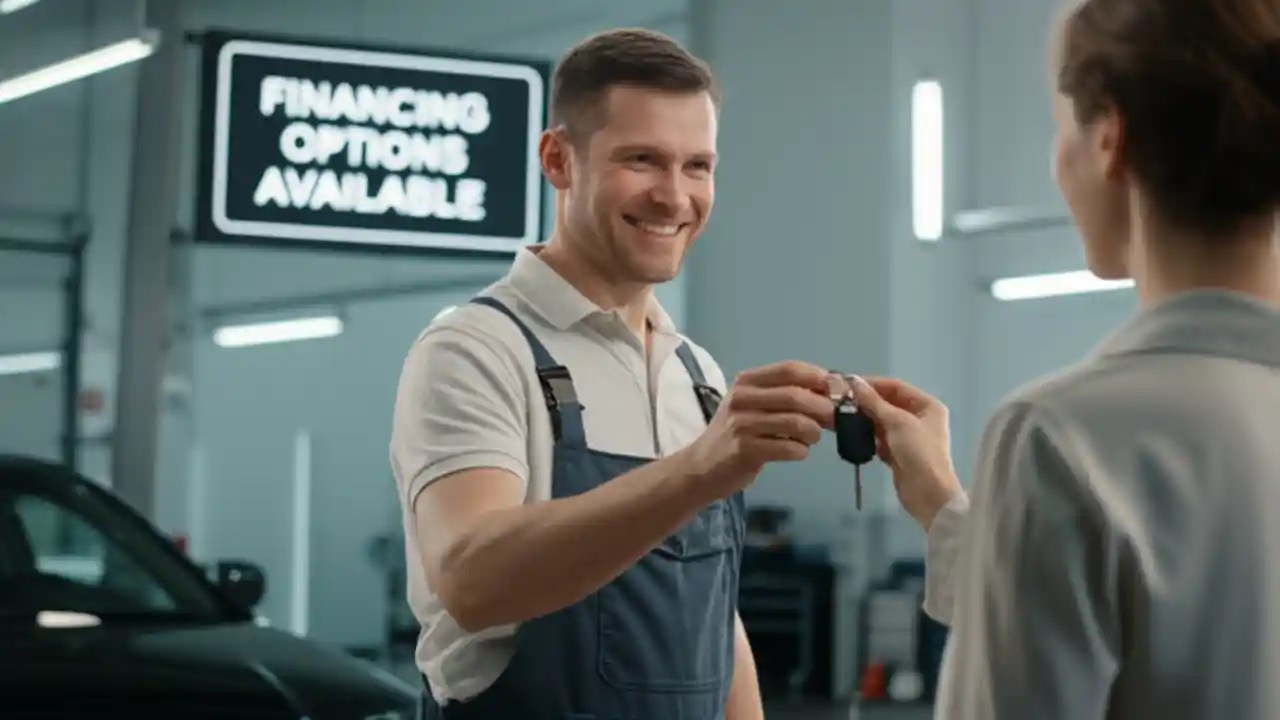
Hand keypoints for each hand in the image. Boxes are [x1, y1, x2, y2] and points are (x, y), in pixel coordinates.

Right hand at [681, 361, 834, 499]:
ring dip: (813, 432)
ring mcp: (742, 424)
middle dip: (823, 408)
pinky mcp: (745, 450)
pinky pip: (789, 448)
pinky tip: (796, 451)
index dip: (818, 377)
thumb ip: (785, 395)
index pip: (789, 369)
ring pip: (796, 422)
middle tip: (835, 420)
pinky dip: (801, 451)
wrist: (702, 467)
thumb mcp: (753, 405)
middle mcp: (742, 398)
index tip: (836, 390)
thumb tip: (831, 391)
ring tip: (811, 438)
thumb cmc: (736, 433)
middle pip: (795, 395)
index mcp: (747, 382)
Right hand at [849, 375, 962, 530]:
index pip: (896, 387)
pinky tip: (852, 435)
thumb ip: (874, 402)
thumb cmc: (918, 452)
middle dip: (867, 403)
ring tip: (842, 417)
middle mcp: (920, 418)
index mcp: (927, 406)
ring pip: (882, 422)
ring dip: (865, 419)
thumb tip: (854, 382)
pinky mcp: (898, 454)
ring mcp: (909, 437)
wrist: (928, 494)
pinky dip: (868, 437)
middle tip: (841, 401)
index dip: (873, 384)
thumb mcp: (897, 422)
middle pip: (889, 404)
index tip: (848, 384)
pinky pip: (880, 439)